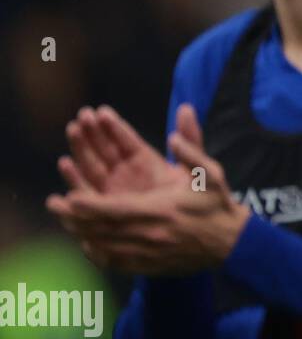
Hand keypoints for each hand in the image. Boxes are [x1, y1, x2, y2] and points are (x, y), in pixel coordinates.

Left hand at [46, 105, 249, 274]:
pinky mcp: (150, 266)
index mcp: (160, 210)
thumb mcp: (211, 174)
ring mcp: (148, 253)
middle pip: (101, 229)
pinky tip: (88, 244)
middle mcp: (150, 234)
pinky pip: (115, 262)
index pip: (114, 209)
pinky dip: (97, 253)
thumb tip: (174, 135)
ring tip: (65, 221)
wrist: (231, 243)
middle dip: (74, 217)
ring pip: (104, 246)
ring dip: (81, 233)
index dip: (87, 205)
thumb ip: (192, 152)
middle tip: (54, 204)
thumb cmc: (218, 205)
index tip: (68, 197)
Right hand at [60, 103, 199, 193]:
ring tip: (74, 129)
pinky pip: (87, 190)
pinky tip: (66, 163)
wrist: (185, 230)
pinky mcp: (104, 205)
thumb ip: (191, 139)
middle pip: (104, 149)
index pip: (125, 139)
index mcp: (144, 160)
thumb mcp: (197, 166)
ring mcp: (112, 187)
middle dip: (92, 131)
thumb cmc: (193, 197)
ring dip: (81, 148)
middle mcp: (125, 171)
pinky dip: (76, 178)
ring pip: (92, 165)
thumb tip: (188, 107)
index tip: (102, 111)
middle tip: (83, 115)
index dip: (114, 125)